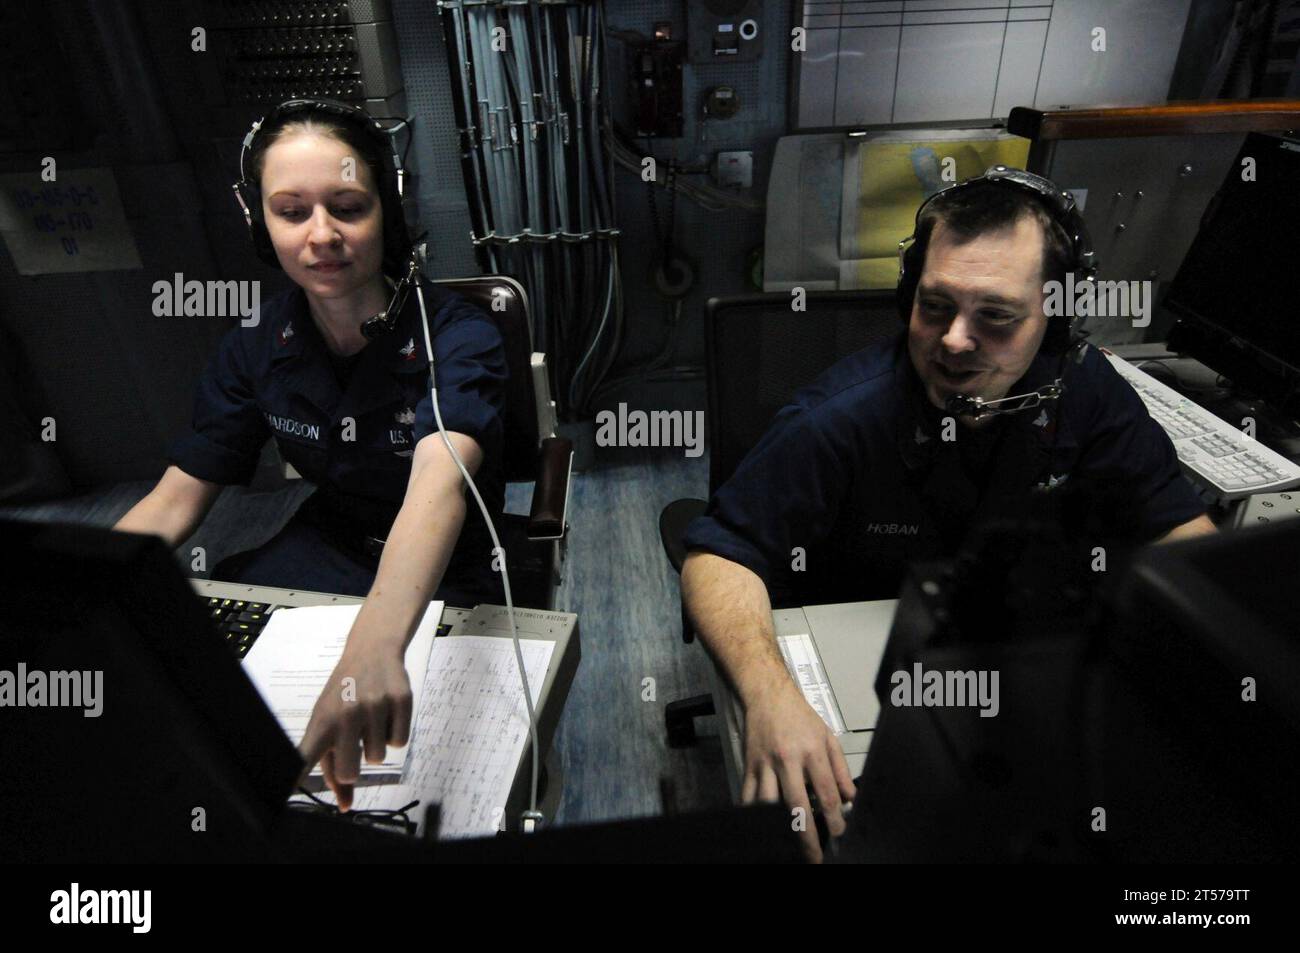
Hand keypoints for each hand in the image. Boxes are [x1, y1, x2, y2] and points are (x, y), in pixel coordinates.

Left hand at [298, 646, 411, 810]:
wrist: (371, 650)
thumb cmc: (344, 694)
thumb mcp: (329, 723)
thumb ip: (334, 767)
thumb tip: (345, 806)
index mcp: (322, 720)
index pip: (306, 755)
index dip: (296, 776)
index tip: (281, 791)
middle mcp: (347, 713)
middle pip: (350, 773)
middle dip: (353, 767)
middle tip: (354, 744)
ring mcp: (375, 705)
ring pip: (378, 757)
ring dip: (376, 745)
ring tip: (370, 720)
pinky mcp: (401, 699)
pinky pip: (400, 742)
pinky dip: (394, 733)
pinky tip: (387, 713)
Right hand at [740, 683, 856, 862]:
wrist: (768, 695)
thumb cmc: (799, 715)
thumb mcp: (828, 737)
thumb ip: (840, 769)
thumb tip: (850, 797)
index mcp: (811, 751)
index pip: (826, 792)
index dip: (835, 818)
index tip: (839, 833)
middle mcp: (788, 759)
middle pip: (797, 805)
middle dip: (806, 835)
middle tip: (813, 855)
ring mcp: (765, 764)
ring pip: (768, 803)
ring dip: (778, 827)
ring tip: (786, 845)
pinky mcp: (749, 765)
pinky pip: (748, 794)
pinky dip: (752, 813)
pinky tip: (760, 826)